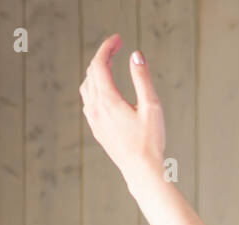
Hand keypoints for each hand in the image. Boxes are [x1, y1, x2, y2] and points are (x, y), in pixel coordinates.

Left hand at [79, 33, 163, 188]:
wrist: (141, 171)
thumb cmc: (150, 141)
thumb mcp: (151, 107)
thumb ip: (142, 79)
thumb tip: (135, 55)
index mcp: (108, 100)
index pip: (100, 64)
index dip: (107, 48)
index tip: (118, 39)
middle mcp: (96, 108)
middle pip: (92, 73)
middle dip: (103, 57)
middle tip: (118, 49)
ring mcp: (94, 119)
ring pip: (87, 86)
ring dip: (97, 72)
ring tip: (110, 65)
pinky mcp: (97, 129)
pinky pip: (88, 101)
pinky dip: (94, 87)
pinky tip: (105, 91)